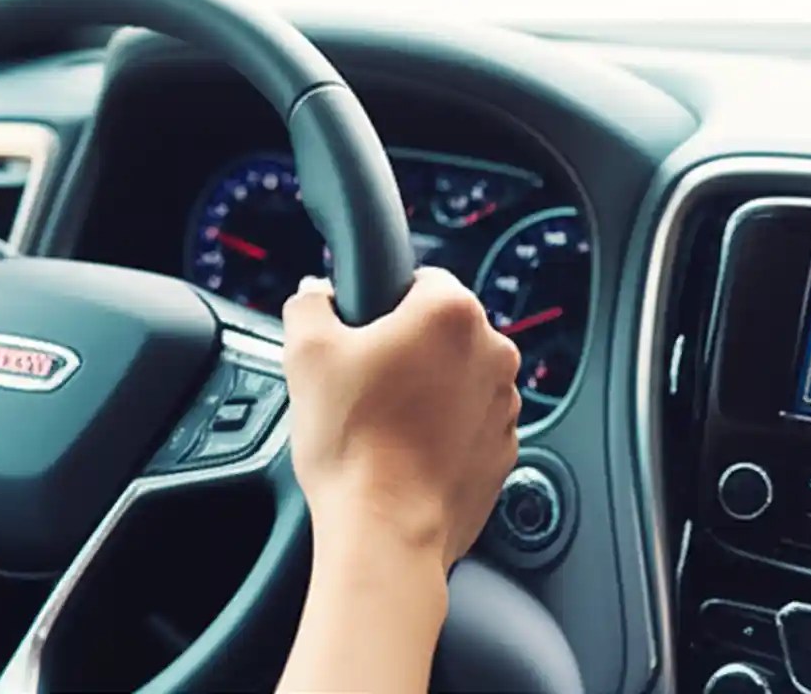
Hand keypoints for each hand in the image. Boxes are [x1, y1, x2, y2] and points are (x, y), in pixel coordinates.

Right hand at [283, 267, 520, 570]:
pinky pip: (469, 426)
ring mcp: (504, 406)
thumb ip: (309, 304)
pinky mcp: (504, 451)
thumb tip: (315, 295)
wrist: (385, 531)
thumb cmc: (353, 445)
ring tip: (382, 425)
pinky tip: (405, 454)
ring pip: (458, 379)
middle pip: (442, 332)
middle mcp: (493, 353)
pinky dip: (443, 433)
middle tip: (363, 385)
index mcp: (452, 313)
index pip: (419, 279)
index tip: (360, 336)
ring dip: (427, 392)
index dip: (382, 305)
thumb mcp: (306, 354)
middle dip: (405, 351)